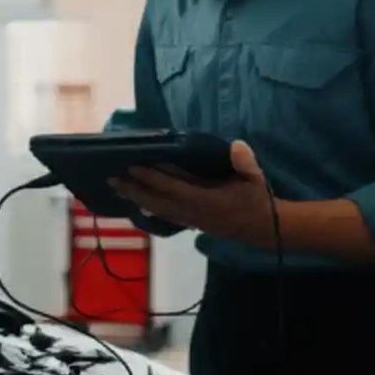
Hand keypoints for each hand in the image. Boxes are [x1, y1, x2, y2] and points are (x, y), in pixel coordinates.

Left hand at [109, 140, 279, 246]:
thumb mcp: (256, 180)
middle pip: (157, 201)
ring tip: (116, 187)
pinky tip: (135, 200)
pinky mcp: (190, 222)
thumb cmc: (257, 200)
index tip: (134, 167)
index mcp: (207, 202)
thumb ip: (246, 164)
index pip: (174, 188)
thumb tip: (237, 146)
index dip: (153, 178)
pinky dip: (147, 206)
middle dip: (134, 189)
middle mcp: (193, 213)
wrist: (263, 228)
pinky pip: (164, 215)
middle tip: (111, 178)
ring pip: (157, 209)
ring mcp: (190, 220)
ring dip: (136, 198)